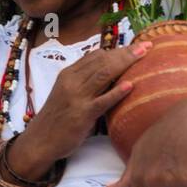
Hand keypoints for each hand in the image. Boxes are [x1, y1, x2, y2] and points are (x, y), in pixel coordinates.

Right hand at [11, 42, 152, 177]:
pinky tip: (130, 85)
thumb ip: (83, 81)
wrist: (40, 140)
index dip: (116, 49)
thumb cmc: (57, 118)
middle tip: (146, 46)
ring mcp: (76, 97)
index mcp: (68, 74)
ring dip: (125, 63)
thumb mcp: (66, 93)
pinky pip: (102, 101)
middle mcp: (71, 82)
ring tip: (144, 55)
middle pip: (101, 61)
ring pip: (102, 75)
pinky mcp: (82, 115)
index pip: (95, 56)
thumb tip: (106, 70)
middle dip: (125, 52)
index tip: (135, 46)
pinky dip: (116, 92)